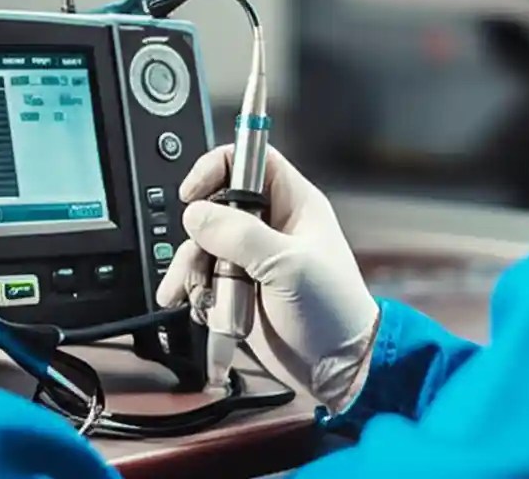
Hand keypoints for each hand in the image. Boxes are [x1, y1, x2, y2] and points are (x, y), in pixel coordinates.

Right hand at [156, 145, 378, 410]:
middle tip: (199, 258)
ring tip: (194, 294)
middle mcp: (270, 226)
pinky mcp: (238, 290)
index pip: (249, 161)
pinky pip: (203, 279)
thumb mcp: (288, 265)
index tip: (193, 192)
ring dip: (191, 268)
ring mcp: (252, 259)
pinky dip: (194, 292)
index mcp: (293, 204)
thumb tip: (195, 212)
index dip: (218, 167)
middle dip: (198, 232)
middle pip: (216, 204)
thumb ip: (239, 235)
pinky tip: (199, 307)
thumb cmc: (331, 311)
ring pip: (203, 245)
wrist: (338, 369)